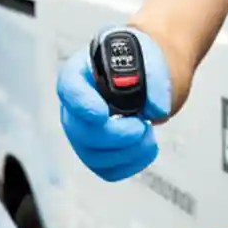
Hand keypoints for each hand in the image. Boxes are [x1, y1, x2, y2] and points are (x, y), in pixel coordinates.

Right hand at [56, 26, 172, 181]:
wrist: (147, 76)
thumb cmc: (141, 62)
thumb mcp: (150, 58)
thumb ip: (155, 79)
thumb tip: (157, 110)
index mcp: (80, 73)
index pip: (70, 89)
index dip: (82, 104)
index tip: (102, 113)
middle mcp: (74, 106)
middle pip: (80, 131)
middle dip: (115, 134)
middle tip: (143, 126)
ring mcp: (83, 133)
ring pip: (94, 156)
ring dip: (128, 151)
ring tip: (148, 131)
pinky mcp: (98, 153)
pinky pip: (109, 170)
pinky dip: (132, 163)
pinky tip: (146, 146)